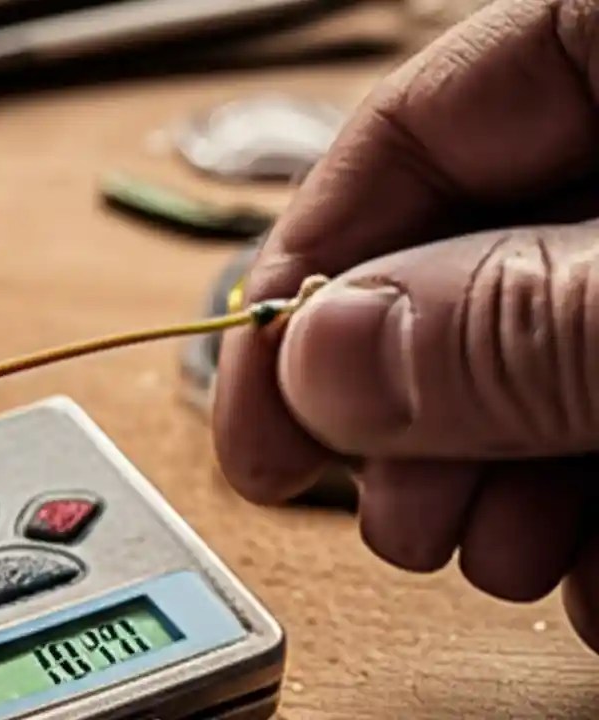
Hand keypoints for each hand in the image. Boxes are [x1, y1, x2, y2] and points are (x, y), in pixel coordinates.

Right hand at [213, 0, 598, 650]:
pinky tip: (594, 561)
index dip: (310, 277)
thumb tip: (325, 361)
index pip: (415, 130)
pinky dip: (597, 489)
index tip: (250, 413)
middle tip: (387, 513)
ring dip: (505, 473)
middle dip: (418, 409)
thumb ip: (521, 321)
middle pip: (475, 254)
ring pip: (551, 343)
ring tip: (500, 555)